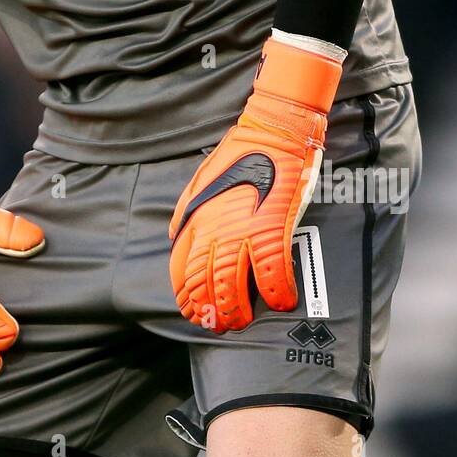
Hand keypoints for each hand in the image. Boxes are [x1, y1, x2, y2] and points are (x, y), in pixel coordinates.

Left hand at [168, 37, 341, 331]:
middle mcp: (212, 229)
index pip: (181, 270)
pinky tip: (282, 302)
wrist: (272, 131)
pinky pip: (272, 272)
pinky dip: (277, 293)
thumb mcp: (199, 183)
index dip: (187, 297)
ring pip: (232, 285)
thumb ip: (186, 214)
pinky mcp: (271, 228)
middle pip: (204, 283)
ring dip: (237, 310)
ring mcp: (241, 230)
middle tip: (220, 325)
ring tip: (243, 322)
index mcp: (194, 219)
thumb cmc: (239, 154)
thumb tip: (174, 237)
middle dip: (211, 310)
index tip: (195, 311)